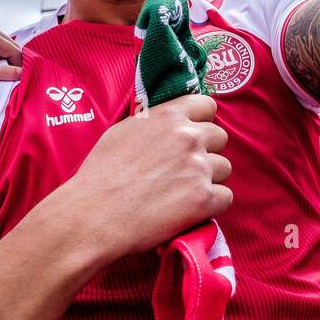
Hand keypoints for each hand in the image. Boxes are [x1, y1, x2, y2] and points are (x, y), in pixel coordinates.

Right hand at [65, 94, 232, 259]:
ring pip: (224, 168)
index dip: (201, 122)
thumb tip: (168, 123)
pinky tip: (190, 210)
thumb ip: (154, 122)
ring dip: (210, 179)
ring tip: (183, 192)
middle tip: (184, 170)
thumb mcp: (123, 131)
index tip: (192, 137)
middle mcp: (189, 137)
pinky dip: (211, 205)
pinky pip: (225, 197)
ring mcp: (199, 168)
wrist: (93, 214)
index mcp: (169, 116)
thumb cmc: (100, 174)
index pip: (207, 106)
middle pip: (220, 137)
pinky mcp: (204, 199)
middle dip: (207, 152)